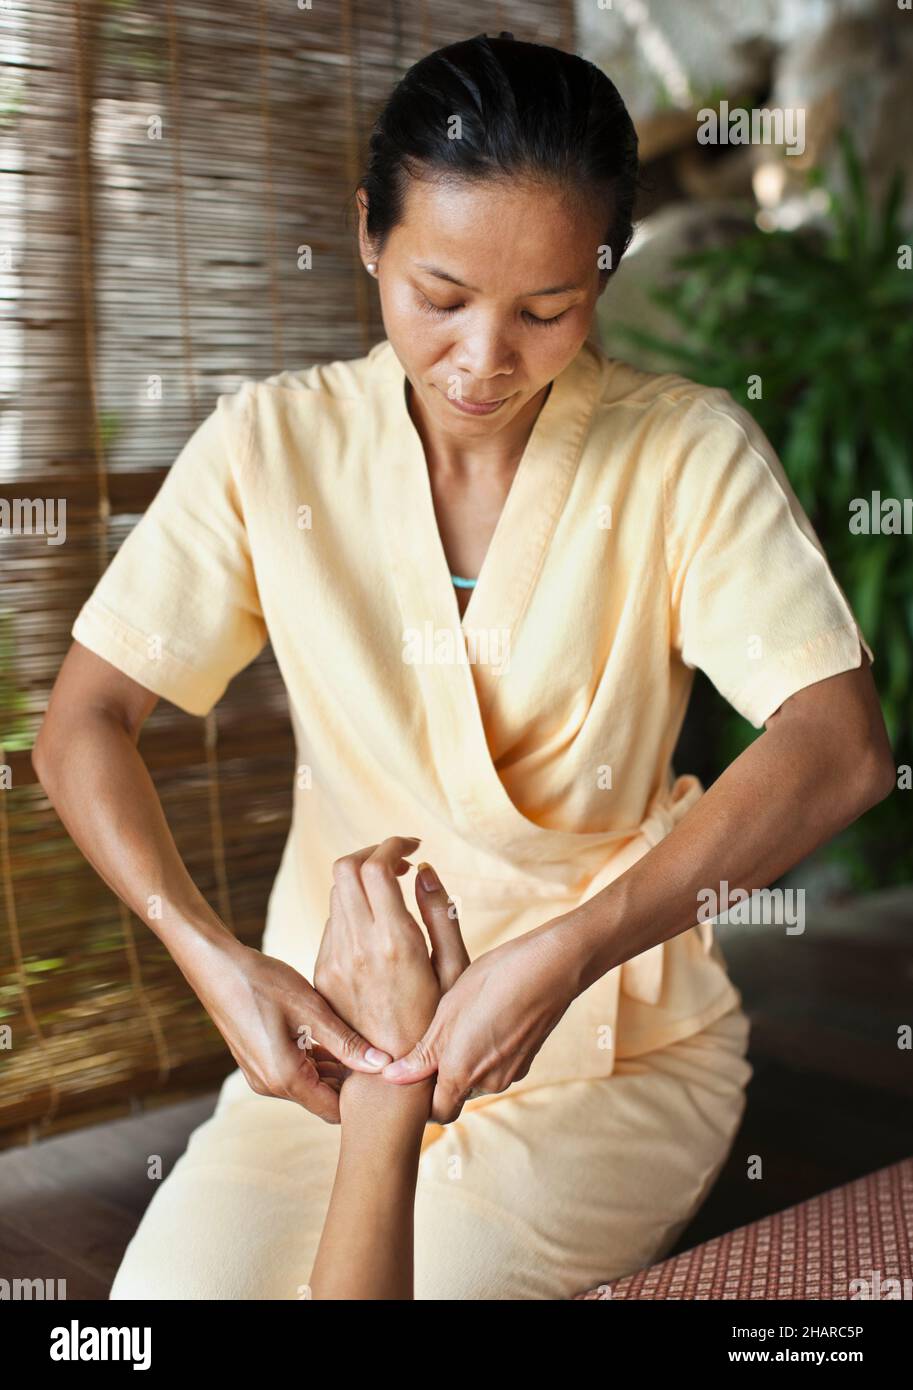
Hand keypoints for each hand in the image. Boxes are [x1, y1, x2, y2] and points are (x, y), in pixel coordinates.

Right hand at [171, 931, 394, 1125]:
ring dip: (335, 1069)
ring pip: (310, 1083)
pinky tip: (337, 1037)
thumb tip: (383, 1065)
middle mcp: (270, 1085)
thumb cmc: (262, 982)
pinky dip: (317, 1059)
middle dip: (352, 1083)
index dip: (362, 1098)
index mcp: (285, 1079)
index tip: (388, 1079)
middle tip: (383, 1059)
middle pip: (323, 1098)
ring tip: (366, 1045)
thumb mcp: (311, 1009)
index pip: (334, 1110)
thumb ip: (346, 1041)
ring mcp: (261, 1074)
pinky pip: (295, 1070)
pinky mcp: (258, 1060)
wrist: (215, 965)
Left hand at [313, 836, 469, 1066]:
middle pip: (345, 868)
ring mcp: (334, 959)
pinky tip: (378, 927)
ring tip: (391, 891)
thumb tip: (425, 871)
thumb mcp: (453, 970)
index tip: (413, 847)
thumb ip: (441, 914)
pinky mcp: (323, 972)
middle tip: (399, 862)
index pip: (376, 866)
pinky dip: (354, 909)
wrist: (389, 1083)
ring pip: (337, 894)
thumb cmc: (436, 1026)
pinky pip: (333, 923)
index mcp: (395, 942)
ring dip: (361, 880)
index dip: (393, 845)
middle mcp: (358, 946)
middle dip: (372, 853)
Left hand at [381, 923, 579, 1123]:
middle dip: (443, 1075)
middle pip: (457, 1094)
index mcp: (462, 1074)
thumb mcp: (447, 1012)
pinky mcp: (527, 1057)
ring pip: (478, 1076)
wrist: (550, 967)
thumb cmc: (492, 982)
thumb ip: (422, 1053)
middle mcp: (489, 1082)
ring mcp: (512, 1071)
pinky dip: (487, 1049)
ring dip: (466, 1059)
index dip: (422, 1100)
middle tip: (433, 1038)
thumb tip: (392, 1078)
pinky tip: (484, 1017)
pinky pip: (498, 1063)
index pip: (436, 1112)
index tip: (412, 1073)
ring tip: (459, 1021)